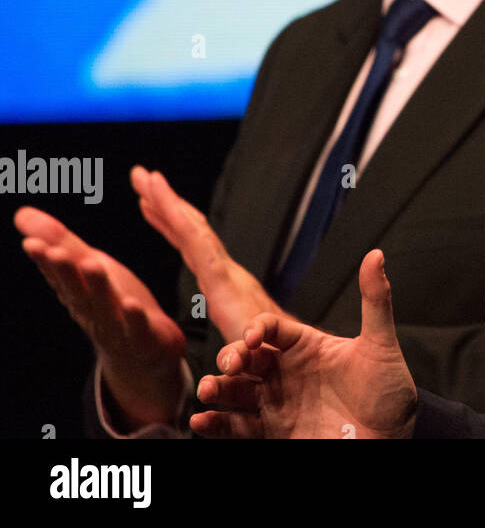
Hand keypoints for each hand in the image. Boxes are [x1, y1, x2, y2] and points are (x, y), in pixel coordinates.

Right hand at [14, 205, 186, 427]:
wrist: (141, 354)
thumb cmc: (113, 303)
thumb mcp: (88, 267)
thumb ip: (60, 241)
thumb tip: (21, 213)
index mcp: (78, 291)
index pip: (58, 274)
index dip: (45, 260)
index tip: (31, 242)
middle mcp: (91, 309)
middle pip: (77, 289)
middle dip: (65, 270)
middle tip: (55, 250)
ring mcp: (116, 326)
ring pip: (105, 305)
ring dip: (98, 286)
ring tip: (91, 264)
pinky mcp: (143, 337)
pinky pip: (137, 328)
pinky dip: (134, 317)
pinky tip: (132, 303)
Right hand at [131, 165, 285, 342]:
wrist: (294, 362)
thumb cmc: (271, 359)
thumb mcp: (256, 353)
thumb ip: (242, 351)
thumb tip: (235, 351)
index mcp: (227, 283)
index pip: (197, 238)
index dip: (173, 211)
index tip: (152, 183)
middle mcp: (227, 271)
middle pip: (193, 227)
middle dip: (166, 200)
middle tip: (139, 174)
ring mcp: (227, 275)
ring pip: (194, 235)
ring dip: (170, 212)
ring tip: (145, 190)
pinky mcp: (226, 283)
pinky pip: (197, 250)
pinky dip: (179, 234)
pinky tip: (169, 228)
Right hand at [191, 249, 415, 438]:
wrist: (391, 438)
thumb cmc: (388, 391)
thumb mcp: (381, 343)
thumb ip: (375, 300)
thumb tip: (375, 256)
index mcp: (306, 345)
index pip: (271, 328)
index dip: (258, 328)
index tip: (254, 337)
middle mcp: (286, 371)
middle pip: (246, 356)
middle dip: (231, 356)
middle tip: (231, 364)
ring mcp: (277, 402)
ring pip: (235, 390)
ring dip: (217, 387)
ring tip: (209, 391)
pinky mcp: (272, 432)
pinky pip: (236, 426)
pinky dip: (217, 424)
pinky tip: (203, 421)